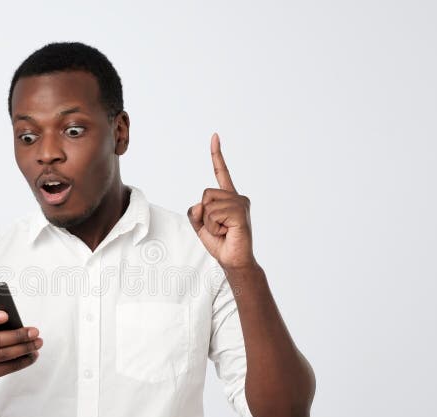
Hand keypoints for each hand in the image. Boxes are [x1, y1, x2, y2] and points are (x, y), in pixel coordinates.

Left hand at [187, 133, 257, 270]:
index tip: (215, 136)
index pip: (221, 173)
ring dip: (210, 223)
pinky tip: (228, 232)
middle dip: (204, 215)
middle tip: (219, 228)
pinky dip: (215, 226)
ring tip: (224, 231)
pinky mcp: (240, 212)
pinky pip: (214, 214)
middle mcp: (237, 197)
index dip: (217, 155)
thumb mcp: (201, 226)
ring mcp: (240, 203)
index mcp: (228, 198)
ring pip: (208, 205)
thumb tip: (200, 203)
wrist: (233, 260)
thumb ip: (196, 212)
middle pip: (205, 194)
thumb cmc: (221, 243)